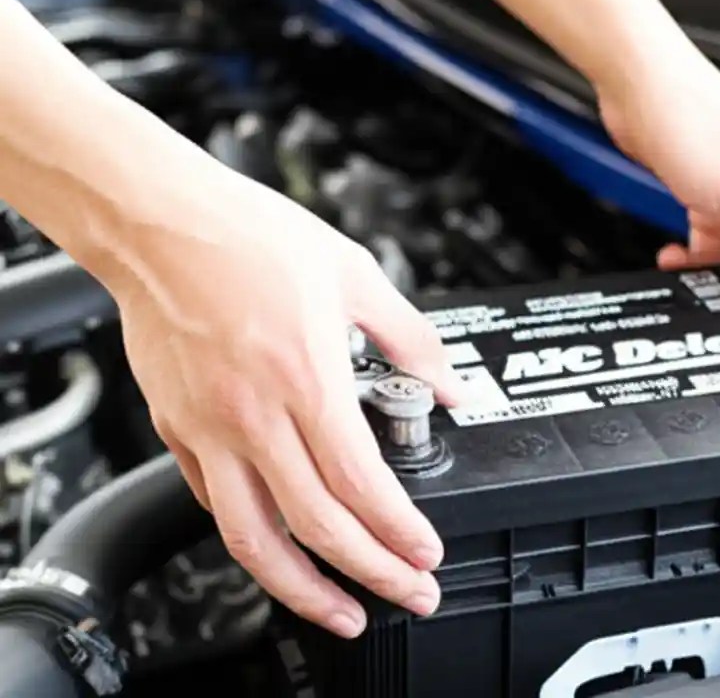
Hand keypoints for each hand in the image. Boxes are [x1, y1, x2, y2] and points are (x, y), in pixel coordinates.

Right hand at [107, 161, 464, 637]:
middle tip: (411, 594)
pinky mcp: (177, 430)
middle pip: (318, 525)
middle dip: (374, 573)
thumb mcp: (354, 275)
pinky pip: (217, 504)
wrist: (160, 221)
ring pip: (254, 538)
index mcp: (306, 378)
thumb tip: (444, 381)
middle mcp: (255, 415)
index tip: (426, 554)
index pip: (360, 484)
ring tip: (344, 612)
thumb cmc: (250, 238)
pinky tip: (281, 550)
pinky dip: (253, 538)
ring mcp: (210, 429)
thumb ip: (410, 337)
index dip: (398, 532)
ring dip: (304, 588)